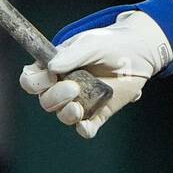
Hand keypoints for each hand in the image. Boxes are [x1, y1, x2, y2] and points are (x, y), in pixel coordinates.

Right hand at [19, 11, 170, 138]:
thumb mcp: (92, 43)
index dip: (34, 82)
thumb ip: (72, 54)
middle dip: (55, 97)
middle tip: (73, 87)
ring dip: (67, 114)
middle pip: (46, 101)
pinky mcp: (98, 112)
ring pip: (64, 115)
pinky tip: (87, 127)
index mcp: (54, 68)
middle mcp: (63, 87)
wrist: (140, 50)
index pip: (31, 81)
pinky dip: (85, 129)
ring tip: (78, 107)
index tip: (48, 77)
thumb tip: (51, 68)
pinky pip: (87, 127)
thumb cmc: (111, 43)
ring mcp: (81, 101)